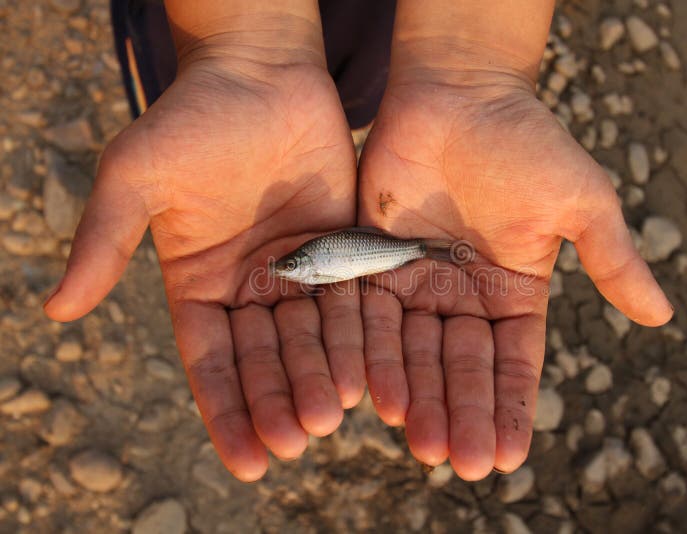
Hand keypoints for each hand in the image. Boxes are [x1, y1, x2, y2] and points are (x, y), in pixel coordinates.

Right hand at [44, 42, 364, 478]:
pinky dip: (360, 336)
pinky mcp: (344, 247)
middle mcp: (250, 287)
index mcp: (199, 284)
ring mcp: (300, 270)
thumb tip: (54, 311)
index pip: (212, 361)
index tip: (244, 462)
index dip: (226, 410)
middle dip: (278, 402)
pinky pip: (354, 298)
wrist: (259, 72)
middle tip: (294, 446)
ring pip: (312, 336)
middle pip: (266, 358)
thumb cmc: (190, 118)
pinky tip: (371, 374)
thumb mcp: (136, 178)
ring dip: (321, 378)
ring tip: (331, 420)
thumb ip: (103, 241)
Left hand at [357, 71, 672, 479]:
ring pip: (414, 352)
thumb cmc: (526, 142)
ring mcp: (417, 282)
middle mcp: (464, 297)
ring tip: (421, 445)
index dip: (511, 407)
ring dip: (418, 399)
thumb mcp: (580, 202)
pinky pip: (371, 317)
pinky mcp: (372, 263)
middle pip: (461, 368)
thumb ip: (611, 260)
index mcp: (513, 293)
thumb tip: (663, 317)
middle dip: (463, 415)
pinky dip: (374, 354)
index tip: (509, 457)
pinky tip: (375, 395)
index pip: (514, 362)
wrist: (458, 92)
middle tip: (459, 465)